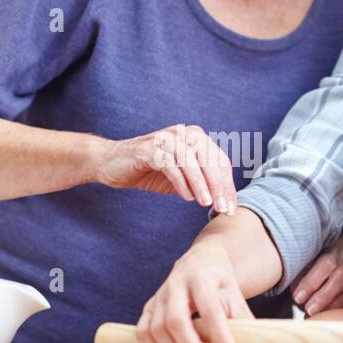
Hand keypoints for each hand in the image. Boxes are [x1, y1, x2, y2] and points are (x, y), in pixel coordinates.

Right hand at [95, 123, 236, 212]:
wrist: (111, 163)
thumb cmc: (149, 170)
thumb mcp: (181, 177)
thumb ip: (201, 182)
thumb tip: (225, 201)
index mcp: (196, 138)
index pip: (219, 161)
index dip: (227, 185)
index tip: (231, 208)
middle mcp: (183, 133)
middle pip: (209, 159)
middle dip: (219, 186)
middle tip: (223, 209)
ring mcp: (166, 139)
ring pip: (191, 160)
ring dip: (201, 184)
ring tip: (207, 204)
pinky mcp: (148, 149)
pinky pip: (170, 164)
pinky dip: (181, 182)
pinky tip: (187, 197)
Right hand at [137, 243, 252, 342]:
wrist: (200, 262)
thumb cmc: (221, 283)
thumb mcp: (235, 295)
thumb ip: (241, 320)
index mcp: (202, 277)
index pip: (209, 309)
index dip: (219, 336)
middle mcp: (176, 284)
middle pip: (175, 321)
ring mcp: (159, 295)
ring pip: (157, 330)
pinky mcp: (149, 306)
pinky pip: (143, 332)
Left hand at [290, 251, 342, 315]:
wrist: (313, 295)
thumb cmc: (304, 286)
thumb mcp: (296, 281)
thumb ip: (298, 285)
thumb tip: (299, 297)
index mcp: (332, 258)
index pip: (327, 263)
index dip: (312, 281)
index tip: (298, 298)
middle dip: (324, 296)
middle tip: (309, 310)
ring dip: (331, 307)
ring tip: (314, 316)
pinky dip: (340, 315)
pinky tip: (326, 319)